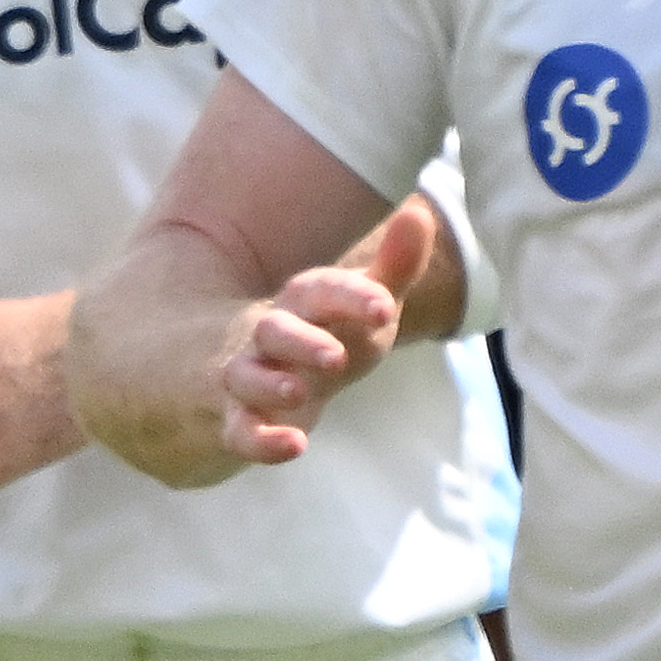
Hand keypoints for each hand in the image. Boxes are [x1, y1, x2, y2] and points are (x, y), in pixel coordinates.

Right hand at [194, 204, 438, 467]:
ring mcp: (251, 377)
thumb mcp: (368, 303)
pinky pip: (242, 431)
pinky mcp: (243, 420)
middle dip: (303, 342)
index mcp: (303, 301)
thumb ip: (396, 266)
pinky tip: (293, 447)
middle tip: (338, 358)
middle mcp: (270, 334)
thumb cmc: (333, 332)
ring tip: (299, 393)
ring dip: (269, 385)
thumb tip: (419, 212)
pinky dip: (262, 441)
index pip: (321, 291)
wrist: (278, 377)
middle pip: (275, 330)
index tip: (386, 310)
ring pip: (246, 377)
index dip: (352, 299)